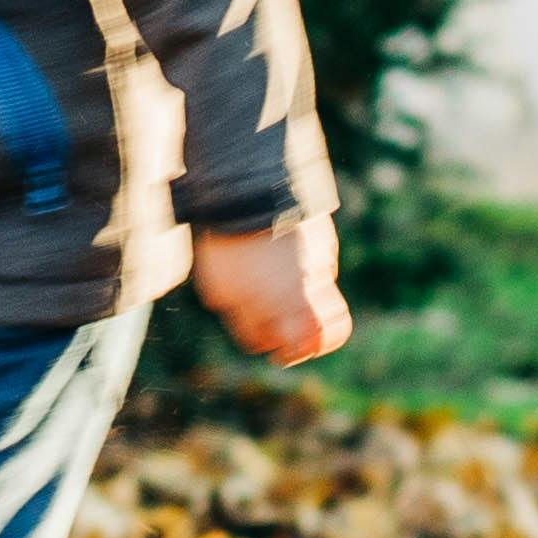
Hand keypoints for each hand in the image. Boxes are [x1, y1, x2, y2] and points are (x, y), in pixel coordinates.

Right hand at [192, 219, 347, 366]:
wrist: (245, 190)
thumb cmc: (291, 215)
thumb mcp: (319, 248)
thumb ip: (319, 279)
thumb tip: (318, 294)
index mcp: (301, 296)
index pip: (318, 339)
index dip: (324, 340)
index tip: (322, 336)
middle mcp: (268, 306)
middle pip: (282, 347)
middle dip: (290, 343)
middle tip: (293, 333)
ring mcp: (237, 301)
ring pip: (250, 336)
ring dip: (262, 330)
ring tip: (267, 312)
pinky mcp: (214, 290)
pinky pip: (227, 308)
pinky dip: (237, 302)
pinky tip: (244, 281)